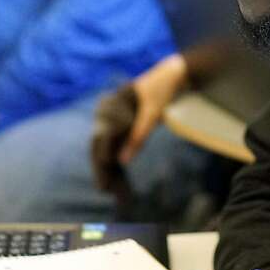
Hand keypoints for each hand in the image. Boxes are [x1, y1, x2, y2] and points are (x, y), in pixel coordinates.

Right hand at [90, 53, 188, 192]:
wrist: (170, 76)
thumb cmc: (160, 91)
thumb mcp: (151, 113)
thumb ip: (137, 136)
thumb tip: (121, 160)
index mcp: (110, 107)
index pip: (101, 139)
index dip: (101, 161)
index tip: (104, 180)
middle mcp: (106, 115)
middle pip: (100, 147)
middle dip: (103, 170)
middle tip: (106, 191)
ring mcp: (113, 122)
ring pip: (107, 150)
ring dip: (110, 170)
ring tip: (115, 192)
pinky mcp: (122, 129)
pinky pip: (117, 148)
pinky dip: (118, 163)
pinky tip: (120, 180)